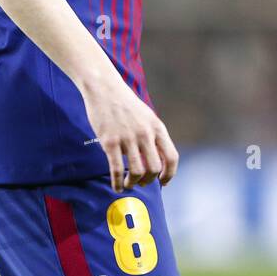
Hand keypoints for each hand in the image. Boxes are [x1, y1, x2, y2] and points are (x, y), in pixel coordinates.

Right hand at [81, 75, 178, 191]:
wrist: (104, 89)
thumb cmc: (125, 104)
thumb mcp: (147, 117)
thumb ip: (153, 135)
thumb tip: (157, 160)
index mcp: (157, 128)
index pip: (171, 157)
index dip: (169, 174)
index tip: (163, 182)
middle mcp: (145, 134)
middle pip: (154, 168)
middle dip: (149, 180)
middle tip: (141, 182)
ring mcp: (128, 138)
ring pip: (137, 171)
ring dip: (133, 182)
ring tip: (128, 184)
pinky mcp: (110, 141)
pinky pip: (116, 169)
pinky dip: (118, 183)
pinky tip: (117, 186)